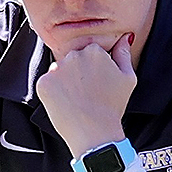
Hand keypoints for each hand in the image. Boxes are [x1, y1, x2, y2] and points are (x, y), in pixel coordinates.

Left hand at [36, 32, 137, 158]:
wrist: (95, 134)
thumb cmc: (113, 107)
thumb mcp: (128, 78)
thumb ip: (123, 54)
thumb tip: (124, 37)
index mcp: (94, 50)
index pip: (89, 52)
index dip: (93, 69)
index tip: (97, 84)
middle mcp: (74, 55)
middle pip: (73, 59)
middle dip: (78, 72)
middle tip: (87, 93)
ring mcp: (57, 69)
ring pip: (59, 71)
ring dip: (64, 81)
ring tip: (76, 100)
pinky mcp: (44, 83)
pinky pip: (47, 83)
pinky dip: (53, 92)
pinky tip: (65, 104)